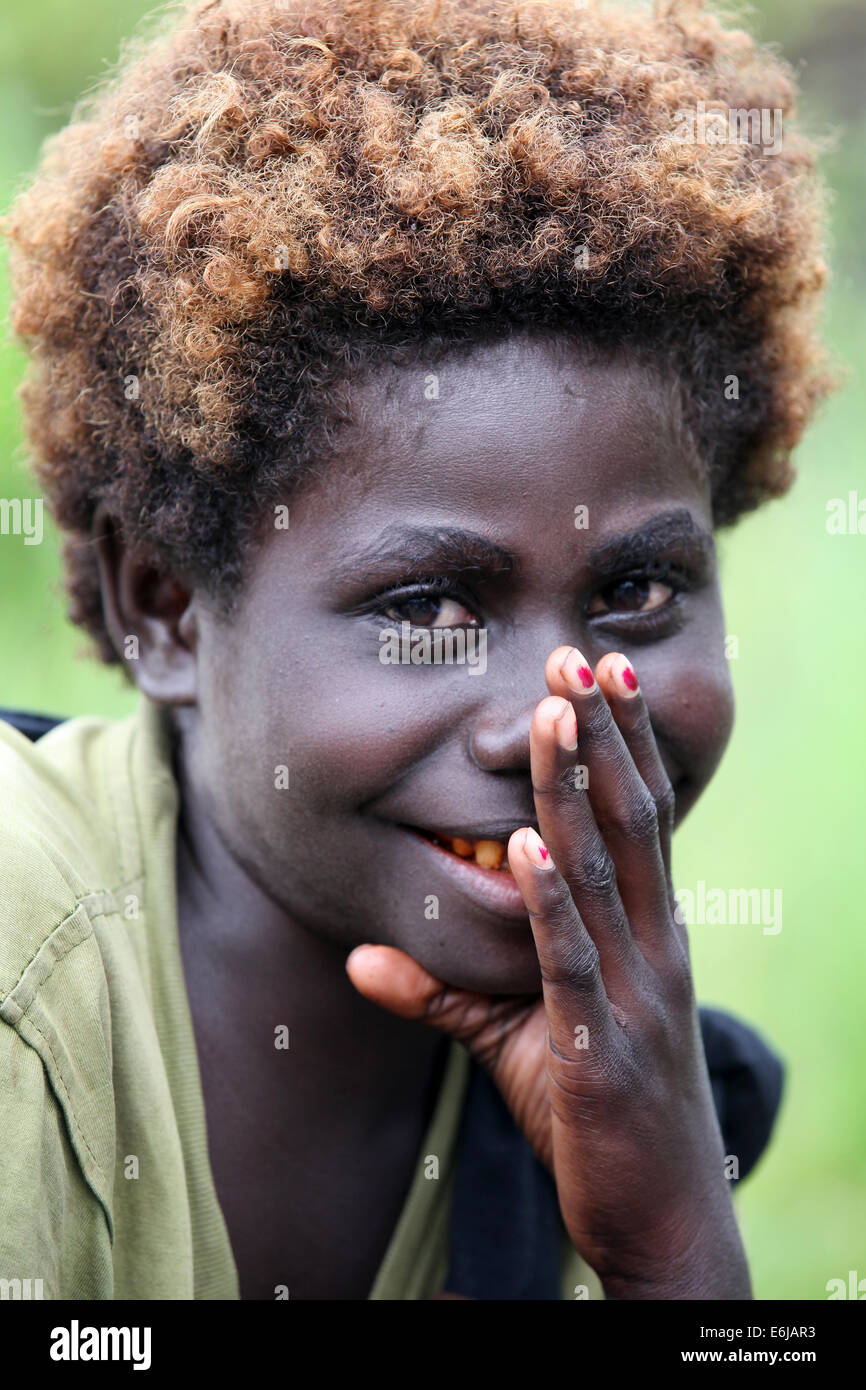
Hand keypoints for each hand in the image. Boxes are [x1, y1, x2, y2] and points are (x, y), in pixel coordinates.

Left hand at [346, 646, 750, 1299]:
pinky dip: (551, 901)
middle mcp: (654, 949)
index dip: (622, 745)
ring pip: (605, 872)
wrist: (658, 1214)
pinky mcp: (602, 1050)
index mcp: (648, 935)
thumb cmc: (596, 1116)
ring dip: (575, 791)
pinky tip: (527, 846)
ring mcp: (635, 996)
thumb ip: (445, 989)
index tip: (599, 672)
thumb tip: (361, 956)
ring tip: (555, 716)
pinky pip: (571, 963)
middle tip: (577, 656)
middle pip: (629, 823)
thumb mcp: (517, 1039)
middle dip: (603, 738)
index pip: (638, 820)